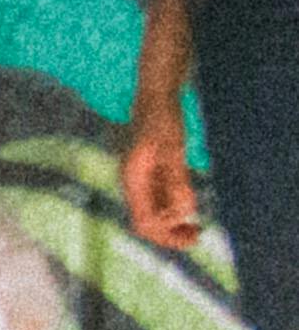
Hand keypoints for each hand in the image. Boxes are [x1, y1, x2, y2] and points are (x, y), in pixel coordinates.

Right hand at [122, 101, 203, 246]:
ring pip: (150, 210)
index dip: (168, 236)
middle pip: (145, 220)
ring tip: (195, 224)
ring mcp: (138, 176)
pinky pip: (156, 197)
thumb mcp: (173, 149)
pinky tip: (186, 203)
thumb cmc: (163, 117)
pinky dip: (171, 206)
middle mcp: (131, 181)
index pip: (144, 222)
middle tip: (198, 234)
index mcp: (132, 179)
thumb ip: (175, 181)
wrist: (155, 93)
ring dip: (171, 221)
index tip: (194, 237)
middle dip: (170, 232)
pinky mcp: (147, 169)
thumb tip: (182, 213)